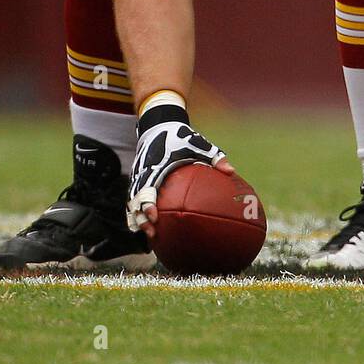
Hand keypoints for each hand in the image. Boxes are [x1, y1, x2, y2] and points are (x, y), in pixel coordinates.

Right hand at [127, 119, 233, 237]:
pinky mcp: (139, 180)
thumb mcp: (198, 144)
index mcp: (156, 166)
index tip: (154, 217)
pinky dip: (138, 213)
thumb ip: (214, 157)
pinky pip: (136, 199)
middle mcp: (143, 173)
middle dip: (140, 218)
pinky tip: (150, 227)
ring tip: (150, 237)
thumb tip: (231, 171)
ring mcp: (139, 177)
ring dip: (137, 219)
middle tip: (152, 233)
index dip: (147, 204)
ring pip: (132, 202)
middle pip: (135, 200)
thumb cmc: (181, 137)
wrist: (160, 126)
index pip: (146, 187)